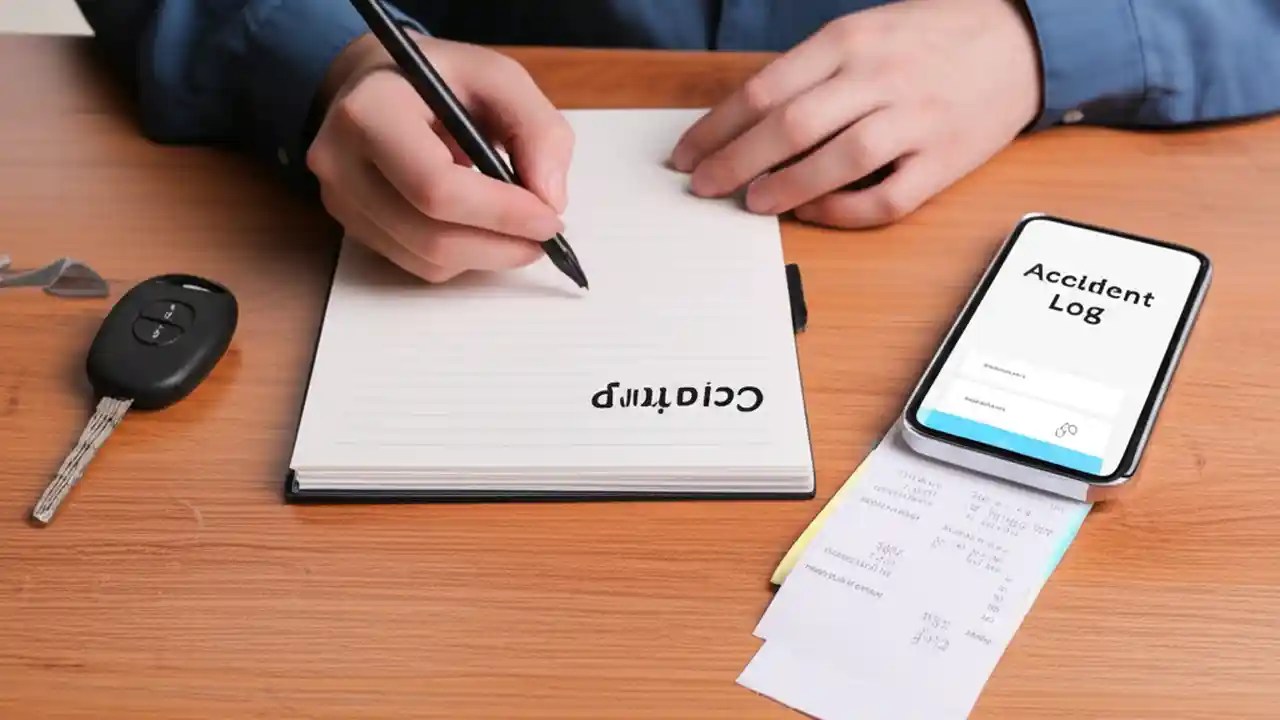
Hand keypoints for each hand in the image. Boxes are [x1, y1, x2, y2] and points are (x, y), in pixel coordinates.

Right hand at [307, 34, 571, 281]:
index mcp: (370, 110)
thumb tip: (550, 199)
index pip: (435, 185)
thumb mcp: (500, 78)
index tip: (551, 218)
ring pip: (427, 260)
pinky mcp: (353, 228)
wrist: (379, 83)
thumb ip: (538, 130)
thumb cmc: (441, 79)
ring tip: (522, 229)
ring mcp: (340, 201)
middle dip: (502, 243)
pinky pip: (418, 266)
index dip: (500, 212)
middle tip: (548, 234)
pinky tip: (483, 228)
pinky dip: (464, 257)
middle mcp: (340, 161)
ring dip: (488, 254)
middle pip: (430, 234)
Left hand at [669, 0, 1040, 227]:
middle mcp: (878, 77)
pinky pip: (886, 197)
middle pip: (790, 126)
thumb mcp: (863, 31)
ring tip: (753, 202)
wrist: (1019, 37)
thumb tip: (747, 120)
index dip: (717, 128)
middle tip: (705, 186)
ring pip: (836, 161)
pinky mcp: (944, 159)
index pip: (765, 89)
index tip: (687, 154)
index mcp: (848, 40)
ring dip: (785, 187)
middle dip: (735, 162)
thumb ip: (811, 71)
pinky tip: (816, 211)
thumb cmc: (928, 38)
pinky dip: (843, 211)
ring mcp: (914, 119)